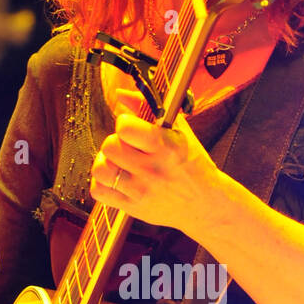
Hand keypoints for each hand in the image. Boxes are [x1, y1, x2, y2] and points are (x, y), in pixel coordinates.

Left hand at [89, 82, 221, 234]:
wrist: (205, 204)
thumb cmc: (191, 163)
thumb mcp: (180, 132)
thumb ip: (148, 108)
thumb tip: (120, 95)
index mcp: (167, 147)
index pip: (125, 128)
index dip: (124, 124)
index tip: (133, 128)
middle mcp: (153, 170)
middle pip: (110, 147)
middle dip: (115, 143)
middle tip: (128, 147)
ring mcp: (141, 191)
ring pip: (100, 170)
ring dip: (106, 163)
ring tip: (119, 163)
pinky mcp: (132, 208)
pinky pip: (98, 191)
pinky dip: (102, 184)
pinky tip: (116, 179)